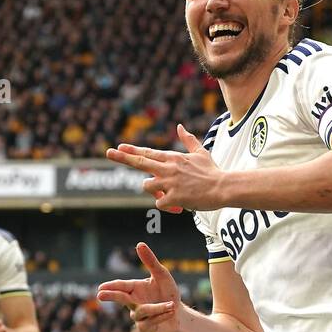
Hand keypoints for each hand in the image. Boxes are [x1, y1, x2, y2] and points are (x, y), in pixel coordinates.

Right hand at [97, 242, 181, 331]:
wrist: (180, 314)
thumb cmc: (169, 293)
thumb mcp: (162, 275)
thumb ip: (150, 261)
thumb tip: (139, 244)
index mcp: (134, 288)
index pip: (121, 286)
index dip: (111, 287)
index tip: (100, 288)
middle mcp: (133, 302)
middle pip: (120, 299)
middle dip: (111, 296)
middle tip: (99, 295)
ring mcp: (138, 316)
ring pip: (142, 311)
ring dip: (158, 308)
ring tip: (171, 305)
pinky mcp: (145, 327)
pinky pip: (150, 321)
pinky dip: (162, 315)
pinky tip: (171, 312)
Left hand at [105, 124, 224, 210]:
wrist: (223, 187)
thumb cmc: (213, 171)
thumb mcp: (201, 152)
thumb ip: (188, 140)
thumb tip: (180, 126)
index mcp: (173, 158)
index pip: (148, 153)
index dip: (132, 150)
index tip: (119, 147)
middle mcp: (168, 168)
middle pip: (140, 162)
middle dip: (123, 157)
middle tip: (109, 152)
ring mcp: (170, 182)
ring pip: (148, 186)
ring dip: (155, 191)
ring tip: (170, 193)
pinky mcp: (174, 197)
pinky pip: (160, 203)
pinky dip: (167, 205)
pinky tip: (178, 205)